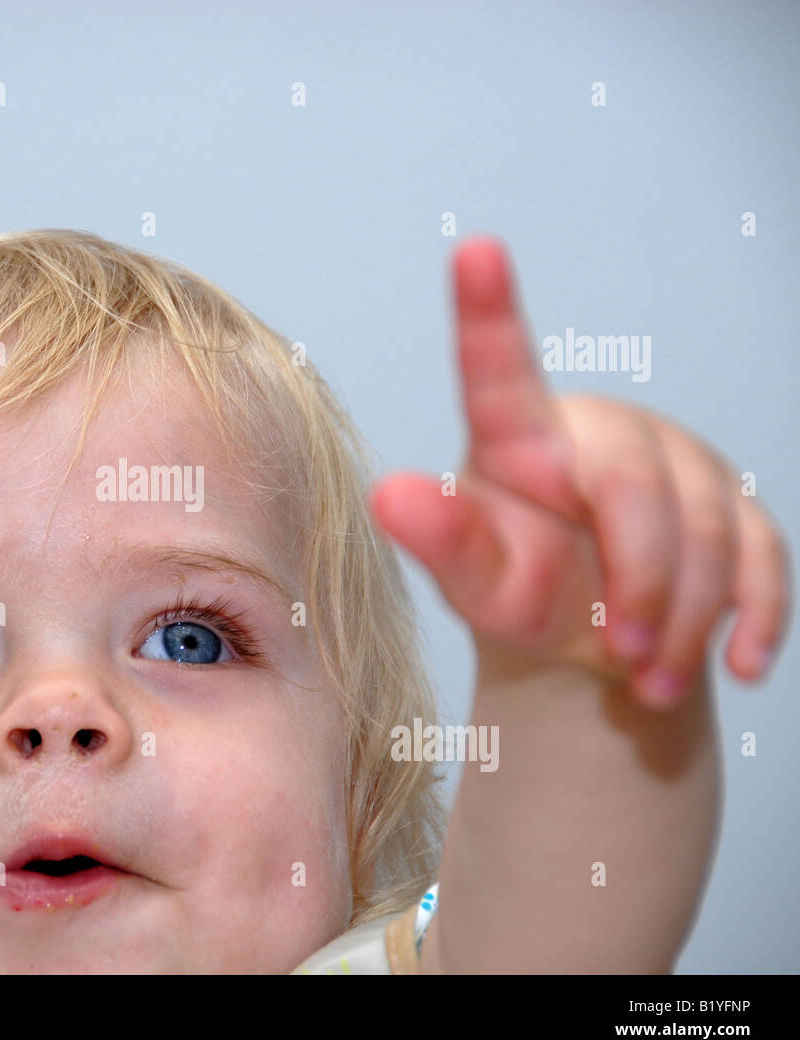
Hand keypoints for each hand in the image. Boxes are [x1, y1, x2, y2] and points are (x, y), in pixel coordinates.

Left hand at [368, 237, 790, 708]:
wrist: (596, 639)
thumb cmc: (523, 591)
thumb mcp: (478, 583)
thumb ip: (443, 541)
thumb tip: (389, 495)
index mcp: (518, 438)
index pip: (498, 371)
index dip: (487, 311)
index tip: (473, 248)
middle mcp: (600, 430)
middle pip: (636, 489)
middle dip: (637, 584)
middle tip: (620, 653)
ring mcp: (678, 460)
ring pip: (709, 532)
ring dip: (685, 622)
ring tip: (647, 679)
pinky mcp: (737, 502)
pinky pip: (764, 554)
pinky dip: (754, 618)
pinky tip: (739, 662)